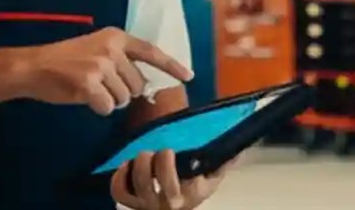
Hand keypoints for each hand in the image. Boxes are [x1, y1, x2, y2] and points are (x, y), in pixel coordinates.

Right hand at [17, 28, 192, 115]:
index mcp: (115, 37)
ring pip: (123, 99)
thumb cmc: (64, 61)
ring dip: (108, 101)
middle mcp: (112, 49)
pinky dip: (97, 108)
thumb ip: (120, 61)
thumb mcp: (95, 50)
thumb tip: (143, 86)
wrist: (33, 66)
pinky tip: (83, 98)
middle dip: (122, 92)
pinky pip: (107, 108)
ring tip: (88, 88)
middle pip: (137, 85)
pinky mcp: (90, 84)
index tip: (188, 76)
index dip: (171, 65)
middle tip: (98, 85)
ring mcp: (101, 65)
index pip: (150, 52)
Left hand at [110, 149, 230, 209]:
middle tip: (158, 150)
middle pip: (147, 183)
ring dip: (138, 164)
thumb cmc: (197, 183)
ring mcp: (147, 204)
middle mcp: (165, 203)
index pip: (171, 184)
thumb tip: (235, 148)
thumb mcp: (214, 174)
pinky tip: (128, 165)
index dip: (164, 163)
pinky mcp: (132, 202)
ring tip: (145, 155)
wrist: (182, 204)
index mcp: (187, 195)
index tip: (169, 150)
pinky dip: (120, 176)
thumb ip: (223, 161)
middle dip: (150, 161)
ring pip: (134, 185)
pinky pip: (119, 191)